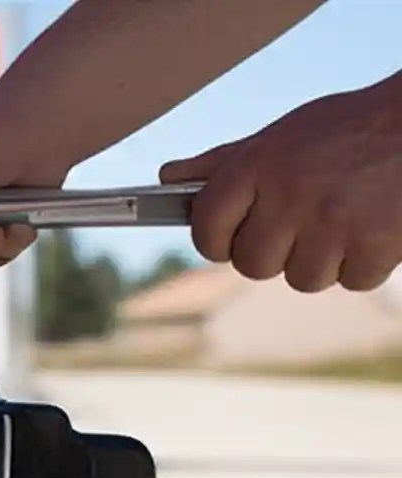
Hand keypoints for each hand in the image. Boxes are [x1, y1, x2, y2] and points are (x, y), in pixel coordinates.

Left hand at [160, 74, 401, 292]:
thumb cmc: (347, 130)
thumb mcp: (282, 135)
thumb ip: (225, 162)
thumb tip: (168, 176)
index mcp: (259, 164)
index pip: (206, 227)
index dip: (213, 240)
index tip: (227, 238)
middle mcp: (290, 194)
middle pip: (252, 264)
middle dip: (270, 253)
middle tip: (295, 227)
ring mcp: (333, 222)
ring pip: (302, 278)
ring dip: (319, 260)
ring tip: (340, 220)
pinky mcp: (375, 244)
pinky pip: (350, 281)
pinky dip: (361, 264)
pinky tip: (370, 228)